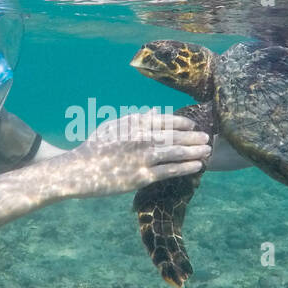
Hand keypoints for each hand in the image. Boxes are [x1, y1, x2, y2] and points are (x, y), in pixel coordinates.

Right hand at [47, 111, 210, 199]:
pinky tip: (197, 166)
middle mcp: (142, 137)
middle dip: (195, 137)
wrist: (79, 169)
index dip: (184, 123)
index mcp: (135, 123)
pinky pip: (170, 171)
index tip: (194, 126)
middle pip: (176, 135)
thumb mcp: (112, 126)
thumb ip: (135, 119)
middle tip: (208, 138)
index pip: (166, 120)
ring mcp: (143, 157)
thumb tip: (153, 111)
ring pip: (177, 152)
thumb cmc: (94, 147)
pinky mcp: (142, 176)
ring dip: (195, 151)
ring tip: (207, 151)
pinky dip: (186, 168)